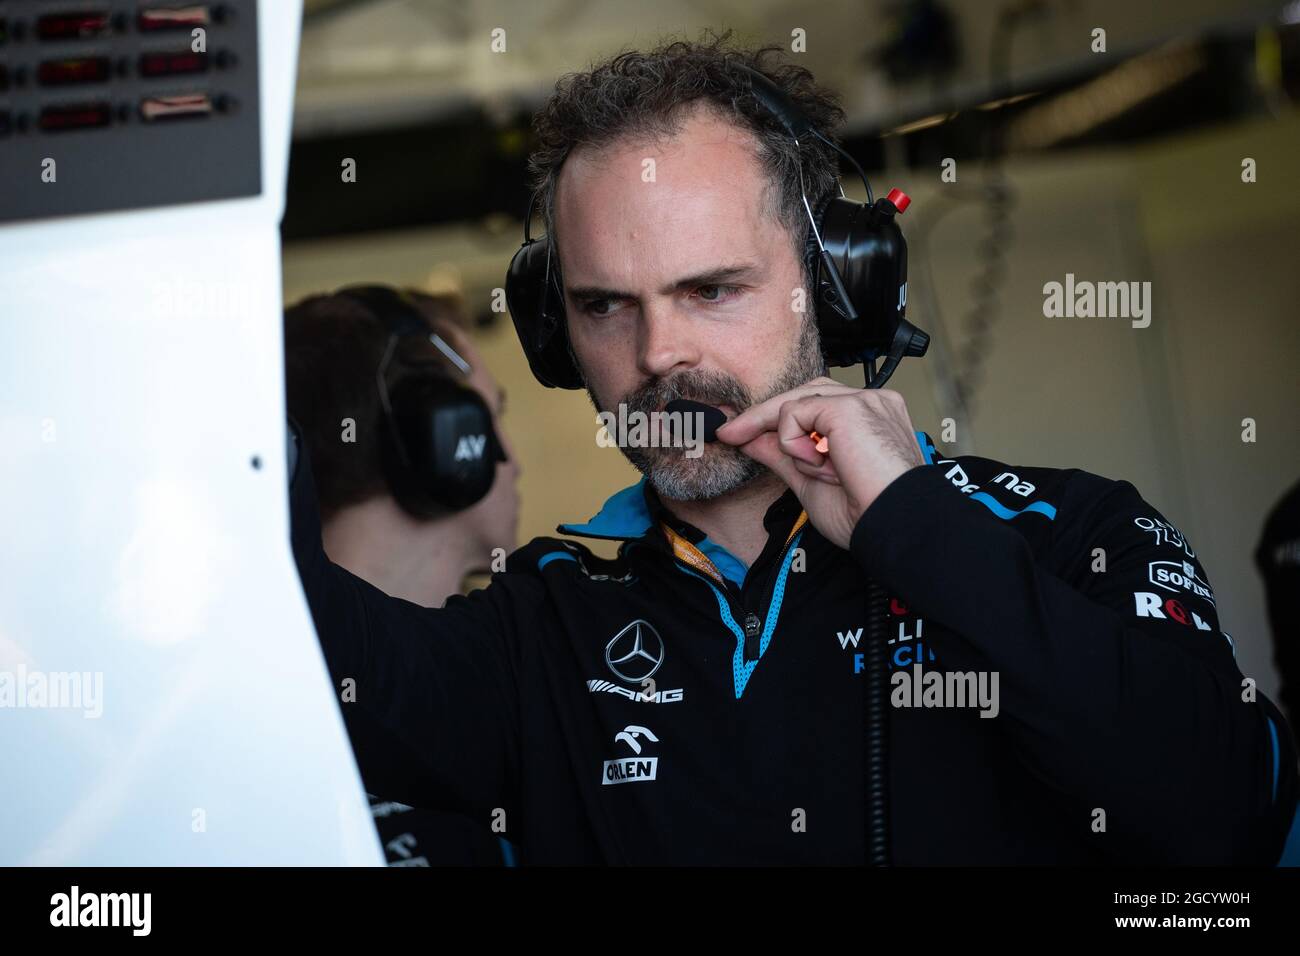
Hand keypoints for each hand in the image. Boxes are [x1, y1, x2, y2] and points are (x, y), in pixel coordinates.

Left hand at [713, 377, 925, 549]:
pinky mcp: (848, 406)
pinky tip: (822, 466)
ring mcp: (863, 400)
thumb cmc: (865, 512)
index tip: (739, 434)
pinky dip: (794, 444)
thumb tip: (751, 439)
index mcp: (871, 419)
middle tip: (729, 434)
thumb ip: (783, 455)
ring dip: (790, 442)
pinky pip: (794, 413)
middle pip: (804, 395)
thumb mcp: (811, 481)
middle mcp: (871, 403)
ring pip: (796, 402)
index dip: (777, 419)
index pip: (816, 405)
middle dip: (762, 417)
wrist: (893, 525)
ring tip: (815, 471)